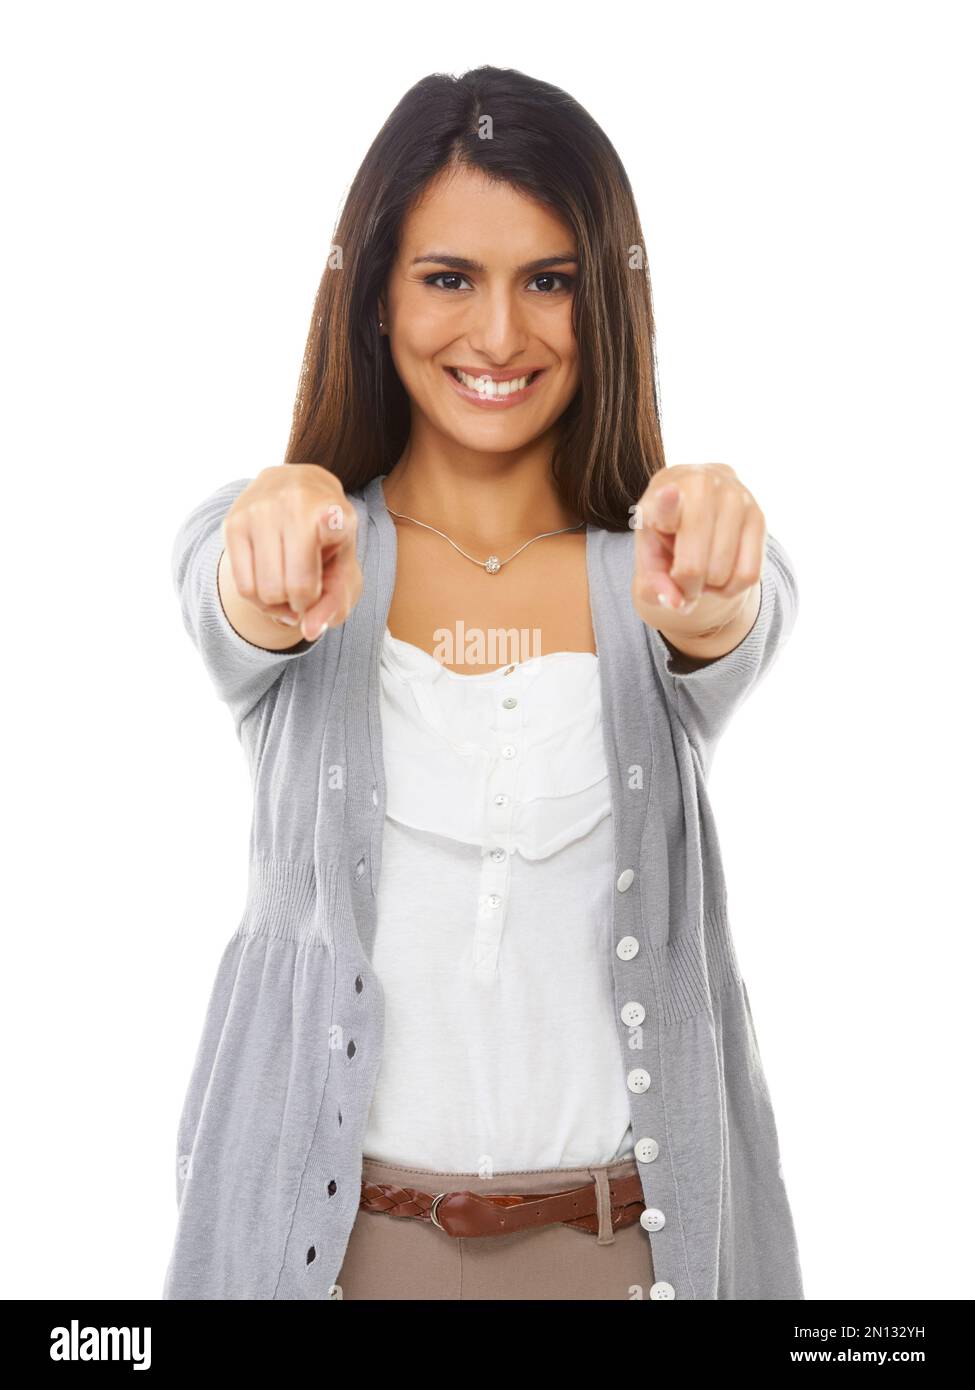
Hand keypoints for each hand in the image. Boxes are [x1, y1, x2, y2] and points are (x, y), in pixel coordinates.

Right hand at [221, 464, 362, 641]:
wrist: (295, 487)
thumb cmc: (326, 537)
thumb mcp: (344, 566)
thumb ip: (335, 602)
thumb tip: (309, 631)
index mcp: (333, 510)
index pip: (331, 522)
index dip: (331, 526)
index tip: (329, 519)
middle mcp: (294, 503)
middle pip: (295, 586)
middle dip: (304, 602)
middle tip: (309, 589)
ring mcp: (259, 510)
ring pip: (265, 591)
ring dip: (280, 604)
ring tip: (290, 589)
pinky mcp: (232, 522)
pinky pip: (244, 587)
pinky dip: (260, 601)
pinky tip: (271, 588)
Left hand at [631, 463, 765, 630]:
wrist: (698, 500)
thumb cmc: (665, 533)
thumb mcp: (648, 555)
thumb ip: (652, 584)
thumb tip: (678, 604)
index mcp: (663, 490)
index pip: (666, 503)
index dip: (667, 504)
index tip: (668, 494)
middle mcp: (702, 487)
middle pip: (693, 567)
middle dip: (685, 586)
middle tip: (680, 574)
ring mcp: (736, 499)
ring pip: (722, 575)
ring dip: (708, 587)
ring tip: (701, 566)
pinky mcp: (759, 516)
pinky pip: (748, 575)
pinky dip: (731, 588)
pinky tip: (721, 574)